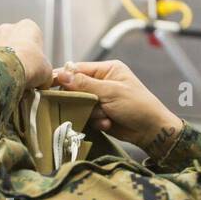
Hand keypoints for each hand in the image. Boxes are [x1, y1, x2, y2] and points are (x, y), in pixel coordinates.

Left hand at [0, 19, 51, 89]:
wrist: (4, 69)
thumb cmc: (31, 65)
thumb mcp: (46, 72)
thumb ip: (44, 73)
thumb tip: (42, 83)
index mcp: (27, 27)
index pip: (31, 39)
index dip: (32, 56)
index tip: (31, 69)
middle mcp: (6, 27)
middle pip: (10, 42)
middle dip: (11, 56)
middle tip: (14, 74)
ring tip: (0, 79)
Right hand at [52, 60, 183, 149]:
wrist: (151, 131)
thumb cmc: (137, 105)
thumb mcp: (111, 92)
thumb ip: (85, 84)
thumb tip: (61, 75)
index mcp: (107, 69)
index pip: (78, 69)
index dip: (64, 76)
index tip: (49, 84)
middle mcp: (102, 82)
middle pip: (76, 87)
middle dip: (81, 99)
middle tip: (85, 105)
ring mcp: (101, 98)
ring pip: (80, 104)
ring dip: (91, 112)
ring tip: (105, 115)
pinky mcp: (100, 113)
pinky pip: (87, 115)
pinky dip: (96, 121)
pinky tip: (108, 123)